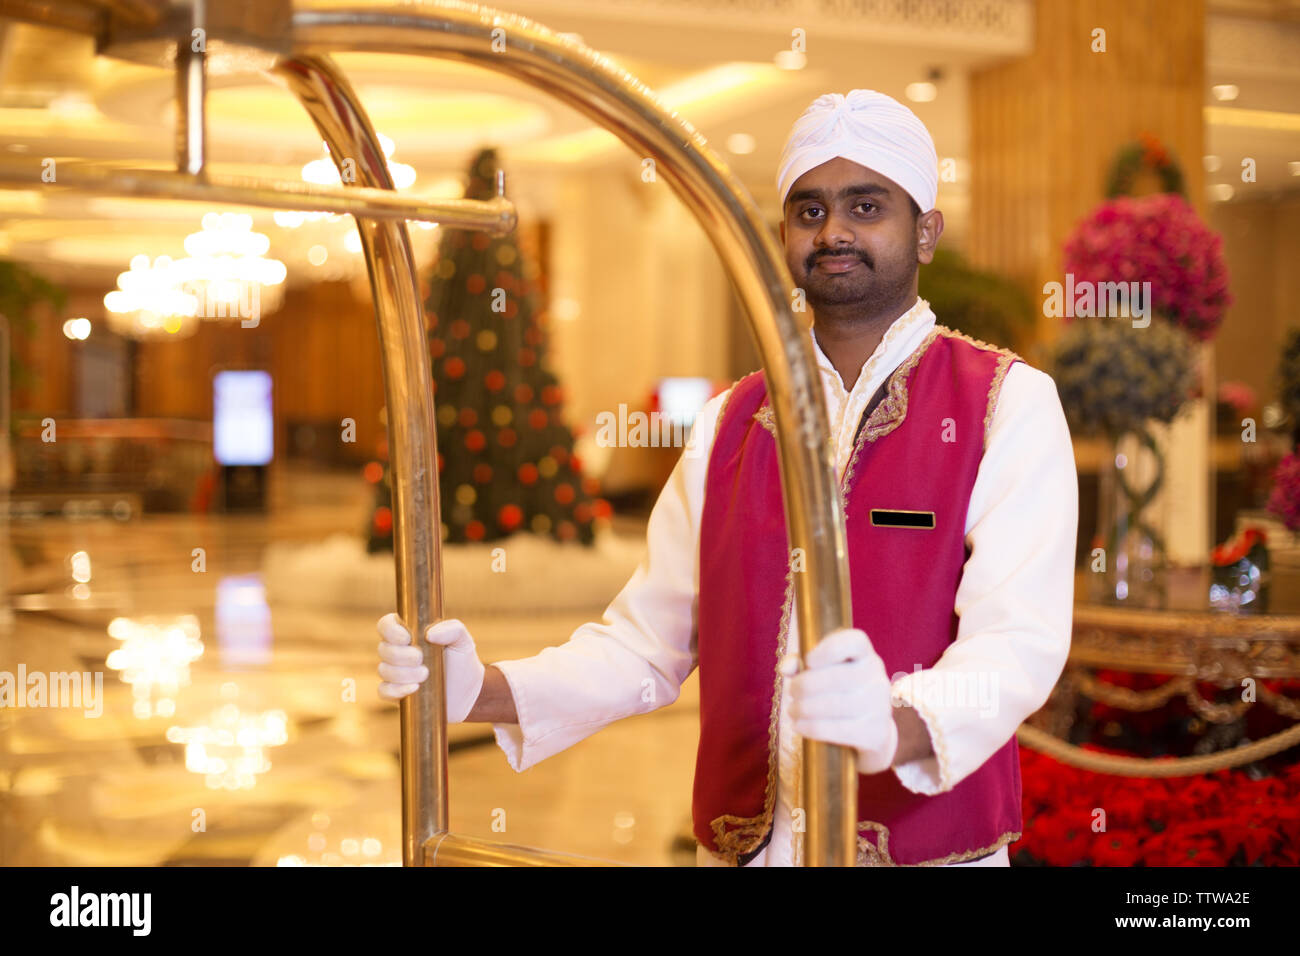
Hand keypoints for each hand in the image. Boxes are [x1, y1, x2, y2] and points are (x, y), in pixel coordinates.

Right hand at [377, 614, 486, 722]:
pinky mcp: (395, 693)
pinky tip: (415, 688)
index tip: (407, 638)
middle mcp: (398, 651)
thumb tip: (429, 634)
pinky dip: (397, 690)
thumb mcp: (463, 641)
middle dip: (401, 655)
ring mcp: (395, 673)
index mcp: (410, 633)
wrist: (467, 692)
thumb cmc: (463, 662)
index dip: (390, 630)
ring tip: (426, 675)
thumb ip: (453, 629)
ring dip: (403, 673)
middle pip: (383, 649)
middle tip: (421, 659)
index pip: (386, 625)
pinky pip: (384, 691)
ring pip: (383, 670)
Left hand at [781, 627, 898, 774]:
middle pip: (841, 677)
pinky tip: (799, 726)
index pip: (855, 642)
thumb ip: (801, 663)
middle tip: (791, 691)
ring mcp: (880, 706)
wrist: (870, 730)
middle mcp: (877, 677)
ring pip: (838, 705)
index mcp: (865, 655)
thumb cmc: (839, 692)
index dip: (830, 648)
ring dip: (806, 709)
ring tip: (791, 710)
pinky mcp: (876, 732)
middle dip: (807, 685)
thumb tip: (786, 668)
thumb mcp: (822, 672)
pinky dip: (814, 728)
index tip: (808, 660)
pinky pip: (841, 730)